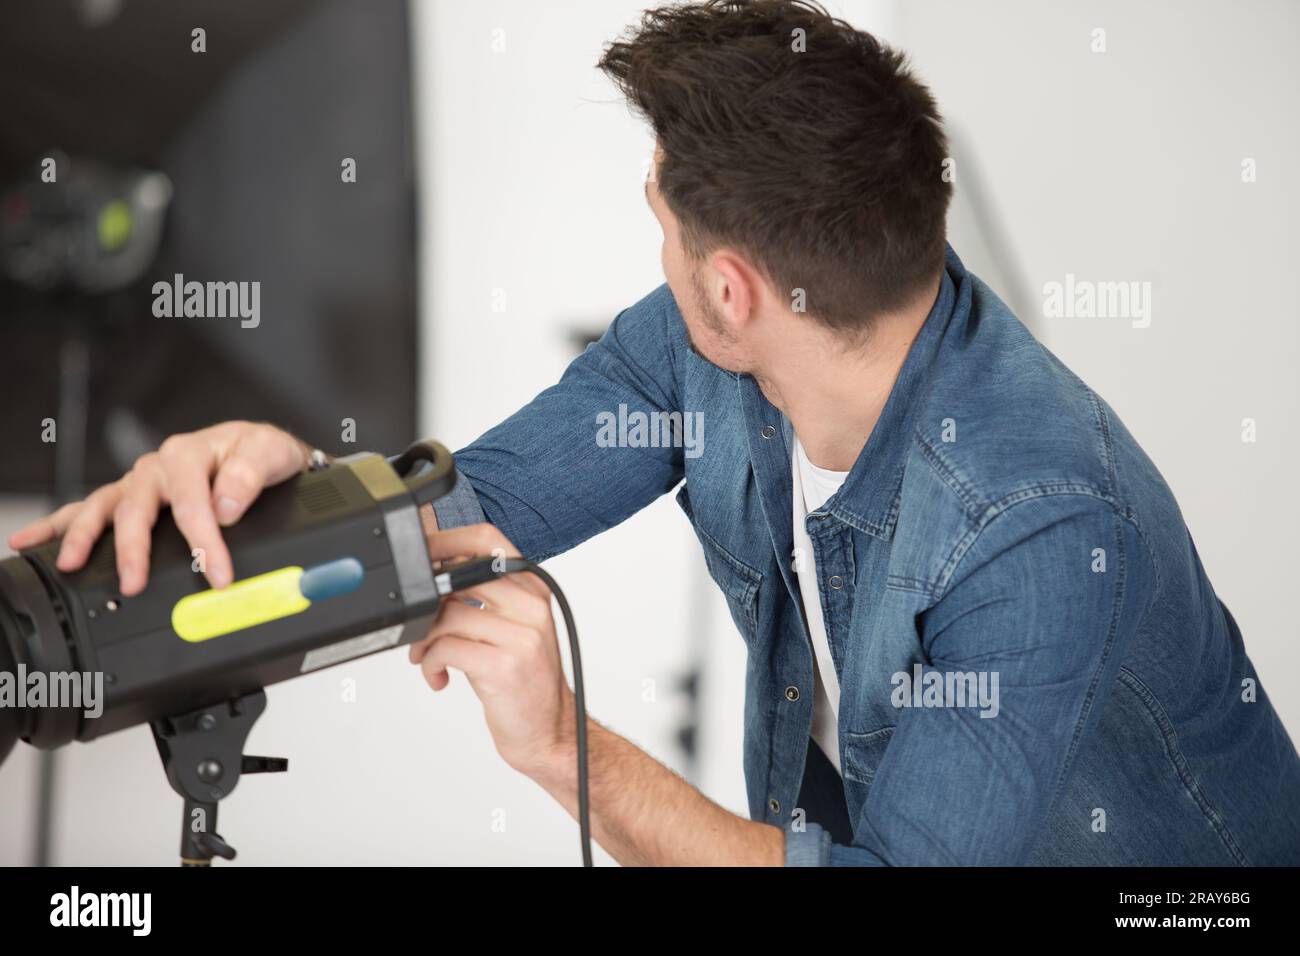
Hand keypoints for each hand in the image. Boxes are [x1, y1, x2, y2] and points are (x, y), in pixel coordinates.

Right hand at [6, 421, 307, 594]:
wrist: (259, 451)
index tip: (217, 574)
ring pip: (103, 507)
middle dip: (132, 548)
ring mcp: (141, 483)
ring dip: (82, 536)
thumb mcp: (270, 453)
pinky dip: (59, 524)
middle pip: (136, 508)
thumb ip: (249, 476)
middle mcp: (158, 467)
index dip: (203, 541)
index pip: (191, 502)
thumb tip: (224, 507)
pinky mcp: (132, 496)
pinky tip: (31, 541)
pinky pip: (90, 509)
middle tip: (132, 582)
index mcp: (189, 454)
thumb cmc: (260, 452)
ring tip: (69, 564)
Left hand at [408, 523, 574, 777]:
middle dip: (426, 604)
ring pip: (446, 615)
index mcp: (534, 590)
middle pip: (457, 579)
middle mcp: (531, 607)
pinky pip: (444, 648)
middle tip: (421, 628)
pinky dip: (429, 664)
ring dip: (423, 641)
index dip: (446, 542)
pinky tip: (439, 676)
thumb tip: (434, 576)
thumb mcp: (513, 629)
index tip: (421, 559)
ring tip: (429, 658)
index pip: (487, 541)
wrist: (550, 730)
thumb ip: (484, 598)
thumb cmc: (524, 681)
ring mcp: (521, 636)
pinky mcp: (503, 666)